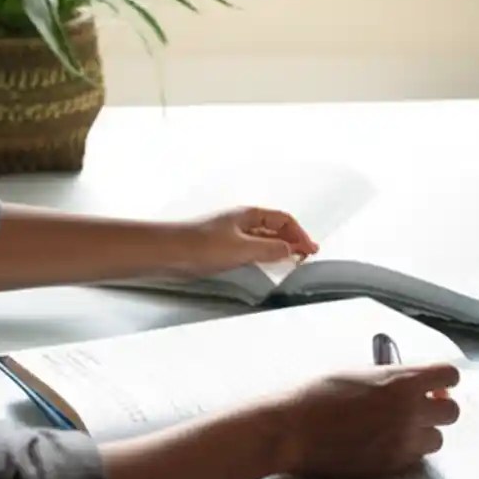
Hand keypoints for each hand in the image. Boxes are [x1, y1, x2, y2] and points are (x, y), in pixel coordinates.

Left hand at [180, 206, 319, 275]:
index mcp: (248, 214)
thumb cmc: (201, 245)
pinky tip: (265, 264)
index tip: (310, 250)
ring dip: (279, 248)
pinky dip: (265, 255)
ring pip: (263, 238)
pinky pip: (251, 249)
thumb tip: (291, 250)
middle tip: (306, 255)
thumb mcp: (242, 248)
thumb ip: (270, 249)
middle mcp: (241, 221)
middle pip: (275, 227)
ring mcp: (231, 234)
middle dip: (293, 240)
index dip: (300, 233)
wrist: (167, 252)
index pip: (284, 219)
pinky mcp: (221, 249)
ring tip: (291, 260)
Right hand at [272, 363, 460, 477]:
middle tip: (421, 407)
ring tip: (399, 428)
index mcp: (402, 381)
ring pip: (436, 439)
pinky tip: (384, 443)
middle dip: (438, 408)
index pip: (449, 376)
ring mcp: (402, 441)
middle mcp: (409, 411)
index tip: (436, 385)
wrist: (293, 429)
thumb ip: (390, 378)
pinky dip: (407, 451)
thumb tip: (408, 382)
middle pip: (451, 412)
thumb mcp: (359, 373)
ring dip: (424, 432)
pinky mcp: (390, 465)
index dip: (443, 380)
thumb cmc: (316, 396)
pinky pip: (415, 458)